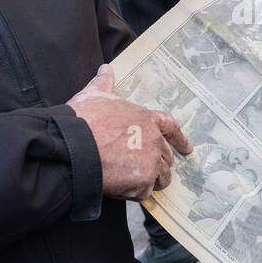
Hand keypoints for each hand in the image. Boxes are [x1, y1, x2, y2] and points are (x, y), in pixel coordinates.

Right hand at [68, 64, 192, 200]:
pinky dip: (133, 193)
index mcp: (146, 118)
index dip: (179, 139)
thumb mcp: (93, 95)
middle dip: (158, 164)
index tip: (187, 149)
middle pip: (165, 157)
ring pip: (160, 177)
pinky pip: (144, 193)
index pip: (171, 128)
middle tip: (144, 170)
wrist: (74, 146)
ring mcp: (151, 161)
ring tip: (135, 183)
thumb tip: (105, 69)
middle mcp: (154, 140)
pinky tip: (119, 188)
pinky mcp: (143, 181)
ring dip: (151, 181)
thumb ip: (104, 83)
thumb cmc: (83, 119)